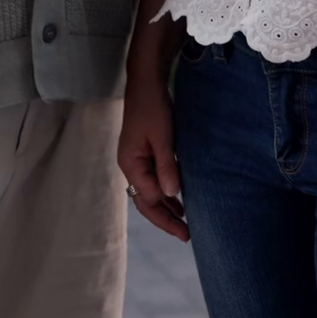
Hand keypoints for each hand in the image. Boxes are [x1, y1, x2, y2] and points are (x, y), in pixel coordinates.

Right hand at [118, 70, 188, 241]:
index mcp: (130, 164)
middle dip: (165, 219)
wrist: (146, 82)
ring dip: (165, 207)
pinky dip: (164, 192)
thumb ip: (166, 166)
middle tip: (186, 235)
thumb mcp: (163, 137)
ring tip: (183, 223)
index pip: (148, 199)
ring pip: (149, 192)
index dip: (167, 217)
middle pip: (145, 200)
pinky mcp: (143, 153)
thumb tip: (171, 195)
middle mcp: (130, 165)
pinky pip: (152, 179)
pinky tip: (176, 198)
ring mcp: (135, 159)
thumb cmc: (153, 107)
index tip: (186, 230)